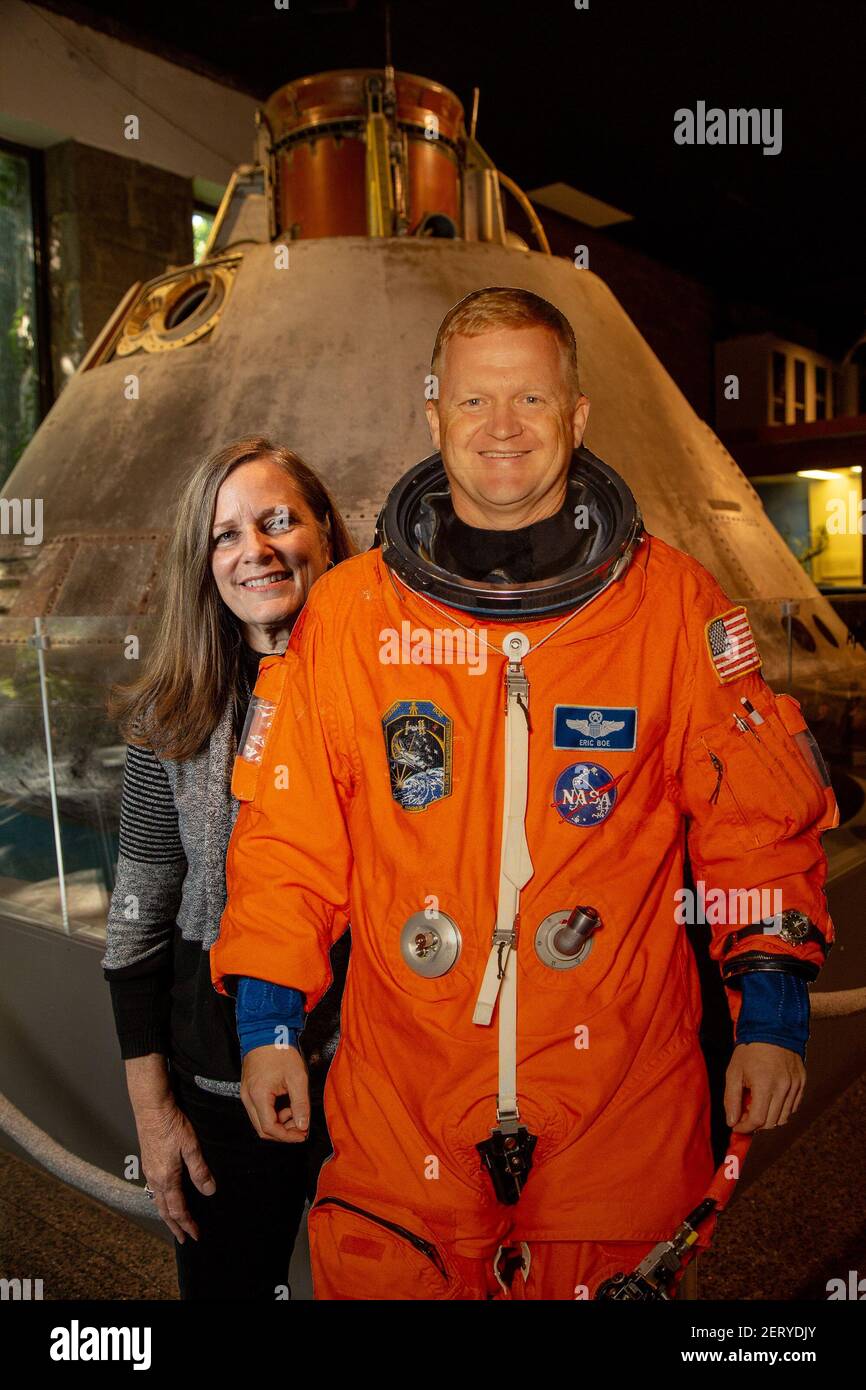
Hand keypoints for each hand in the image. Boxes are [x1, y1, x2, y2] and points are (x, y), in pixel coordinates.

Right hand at [125, 1055, 215, 1242]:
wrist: (151, 1107)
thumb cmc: (171, 1124)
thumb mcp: (191, 1147)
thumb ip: (200, 1171)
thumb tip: (209, 1191)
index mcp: (166, 1178)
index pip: (178, 1210)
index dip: (187, 1224)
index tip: (195, 1235)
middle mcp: (155, 1178)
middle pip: (164, 1210)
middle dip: (175, 1226)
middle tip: (183, 1238)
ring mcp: (149, 1170)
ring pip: (157, 1200)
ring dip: (166, 1215)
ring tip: (174, 1223)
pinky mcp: (147, 1162)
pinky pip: (153, 1189)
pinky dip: (160, 1201)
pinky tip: (165, 1197)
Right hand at [241, 1043, 309, 1143]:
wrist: (266, 1032)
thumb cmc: (281, 1051)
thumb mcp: (297, 1077)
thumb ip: (301, 1104)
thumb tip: (303, 1126)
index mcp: (258, 1095)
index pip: (270, 1128)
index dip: (287, 1136)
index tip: (302, 1134)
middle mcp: (248, 1098)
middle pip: (262, 1129)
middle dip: (283, 1132)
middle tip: (301, 1127)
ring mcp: (246, 1094)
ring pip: (260, 1121)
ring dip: (279, 1123)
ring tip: (295, 1111)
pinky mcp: (248, 1090)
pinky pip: (259, 1110)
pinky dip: (273, 1113)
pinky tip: (286, 1105)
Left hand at [724, 1042, 804, 1133]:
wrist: (772, 1029)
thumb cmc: (749, 1050)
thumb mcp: (733, 1072)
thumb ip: (731, 1099)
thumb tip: (732, 1122)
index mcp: (765, 1084)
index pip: (757, 1120)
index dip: (744, 1128)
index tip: (736, 1125)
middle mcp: (784, 1088)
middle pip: (771, 1122)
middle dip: (755, 1124)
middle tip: (744, 1115)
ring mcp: (795, 1086)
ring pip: (783, 1118)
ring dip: (768, 1118)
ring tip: (756, 1105)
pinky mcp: (802, 1082)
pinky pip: (793, 1107)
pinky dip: (780, 1109)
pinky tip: (770, 1099)